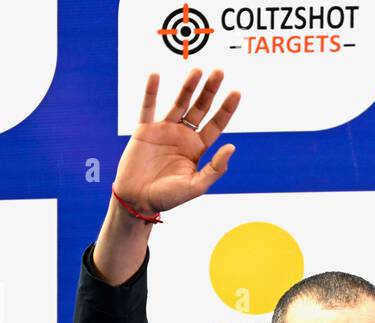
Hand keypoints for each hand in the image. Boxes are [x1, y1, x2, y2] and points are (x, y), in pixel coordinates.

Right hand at [114, 69, 241, 214]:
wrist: (137, 200)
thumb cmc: (168, 197)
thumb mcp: (196, 186)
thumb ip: (215, 168)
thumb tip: (232, 147)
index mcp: (198, 148)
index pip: (216, 124)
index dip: (226, 108)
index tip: (236, 92)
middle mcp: (183, 135)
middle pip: (200, 108)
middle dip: (210, 90)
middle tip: (219, 72)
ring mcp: (164, 130)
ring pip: (178, 103)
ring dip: (188, 87)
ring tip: (197, 70)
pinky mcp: (145, 130)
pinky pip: (148, 107)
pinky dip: (151, 92)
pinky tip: (156, 76)